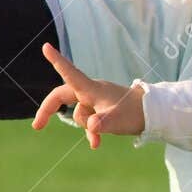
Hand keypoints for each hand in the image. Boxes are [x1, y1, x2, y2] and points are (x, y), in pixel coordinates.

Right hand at [31, 43, 145, 149]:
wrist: (153, 114)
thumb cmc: (135, 113)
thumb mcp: (118, 121)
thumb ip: (103, 123)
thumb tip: (91, 126)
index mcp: (92, 89)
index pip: (70, 73)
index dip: (57, 61)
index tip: (46, 46)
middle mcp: (91, 91)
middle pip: (62, 95)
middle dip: (49, 109)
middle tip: (37, 126)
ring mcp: (96, 100)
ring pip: (79, 112)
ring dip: (84, 127)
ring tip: (97, 141)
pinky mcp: (102, 108)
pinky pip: (89, 119)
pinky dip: (91, 131)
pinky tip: (96, 144)